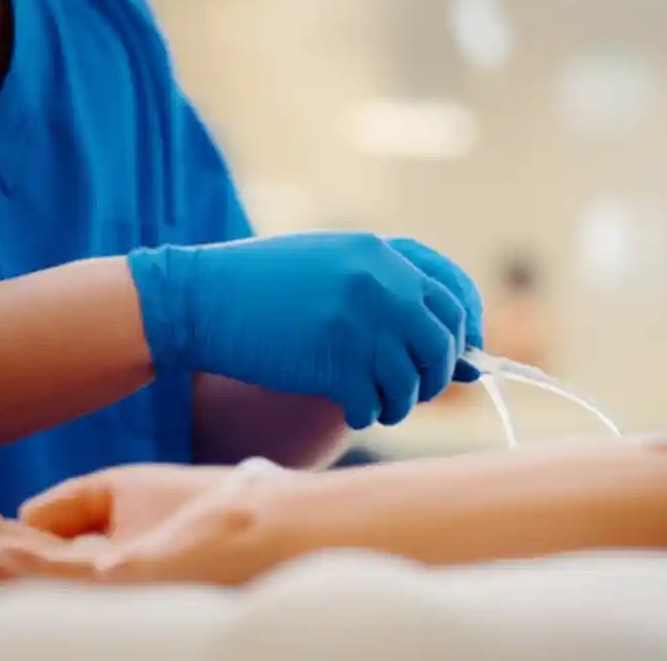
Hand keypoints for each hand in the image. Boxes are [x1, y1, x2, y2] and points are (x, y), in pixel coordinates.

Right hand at [0, 465, 230, 590]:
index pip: (37, 560)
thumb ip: (69, 502)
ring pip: (39, 585)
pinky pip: (68, 577)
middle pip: (29, 581)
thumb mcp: (121, 493)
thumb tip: (20, 515)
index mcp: (100, 564)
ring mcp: (114, 589)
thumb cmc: (199, 504)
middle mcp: (103, 585)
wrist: (257, 517)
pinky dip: (28, 565)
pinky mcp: (129, 582)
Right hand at [129, 232, 483, 428]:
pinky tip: (352, 409)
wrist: (200, 297)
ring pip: (416, 380)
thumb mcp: (331, 264)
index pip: (454, 291)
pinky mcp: (338, 362)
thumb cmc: (262, 286)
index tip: (464, 352)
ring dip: (402, 402)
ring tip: (379, 405)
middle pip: (444, 341)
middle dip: (437, 373)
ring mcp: (363, 323)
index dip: (466, 327)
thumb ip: (387, 290)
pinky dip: (369, 414)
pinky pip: (378, 403)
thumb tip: (447, 340)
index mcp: (382, 253)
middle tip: (413, 389)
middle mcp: (383, 284)